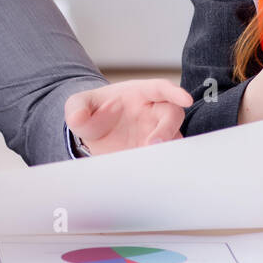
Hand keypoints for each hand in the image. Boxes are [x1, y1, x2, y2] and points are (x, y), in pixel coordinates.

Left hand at [65, 79, 192, 155]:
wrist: (93, 133)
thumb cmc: (92, 111)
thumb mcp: (79, 105)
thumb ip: (76, 108)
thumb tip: (77, 117)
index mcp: (140, 93)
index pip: (161, 88)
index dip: (175, 92)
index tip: (185, 99)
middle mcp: (153, 112)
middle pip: (172, 115)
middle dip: (168, 129)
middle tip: (154, 145)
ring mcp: (155, 133)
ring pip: (174, 139)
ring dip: (168, 150)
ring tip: (153, 162)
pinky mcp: (154, 153)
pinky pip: (164, 158)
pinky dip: (162, 165)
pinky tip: (152, 174)